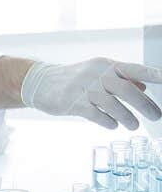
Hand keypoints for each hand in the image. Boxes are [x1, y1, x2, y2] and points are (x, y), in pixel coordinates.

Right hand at [20, 58, 161, 129]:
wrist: (40, 82)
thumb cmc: (74, 79)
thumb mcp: (98, 74)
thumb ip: (122, 79)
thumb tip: (145, 87)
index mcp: (106, 65)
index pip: (135, 69)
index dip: (153, 75)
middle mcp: (96, 74)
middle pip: (126, 89)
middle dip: (144, 105)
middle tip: (156, 117)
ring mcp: (83, 88)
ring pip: (112, 103)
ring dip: (127, 117)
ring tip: (133, 126)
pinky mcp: (72, 102)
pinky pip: (95, 114)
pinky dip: (108, 121)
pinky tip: (113, 125)